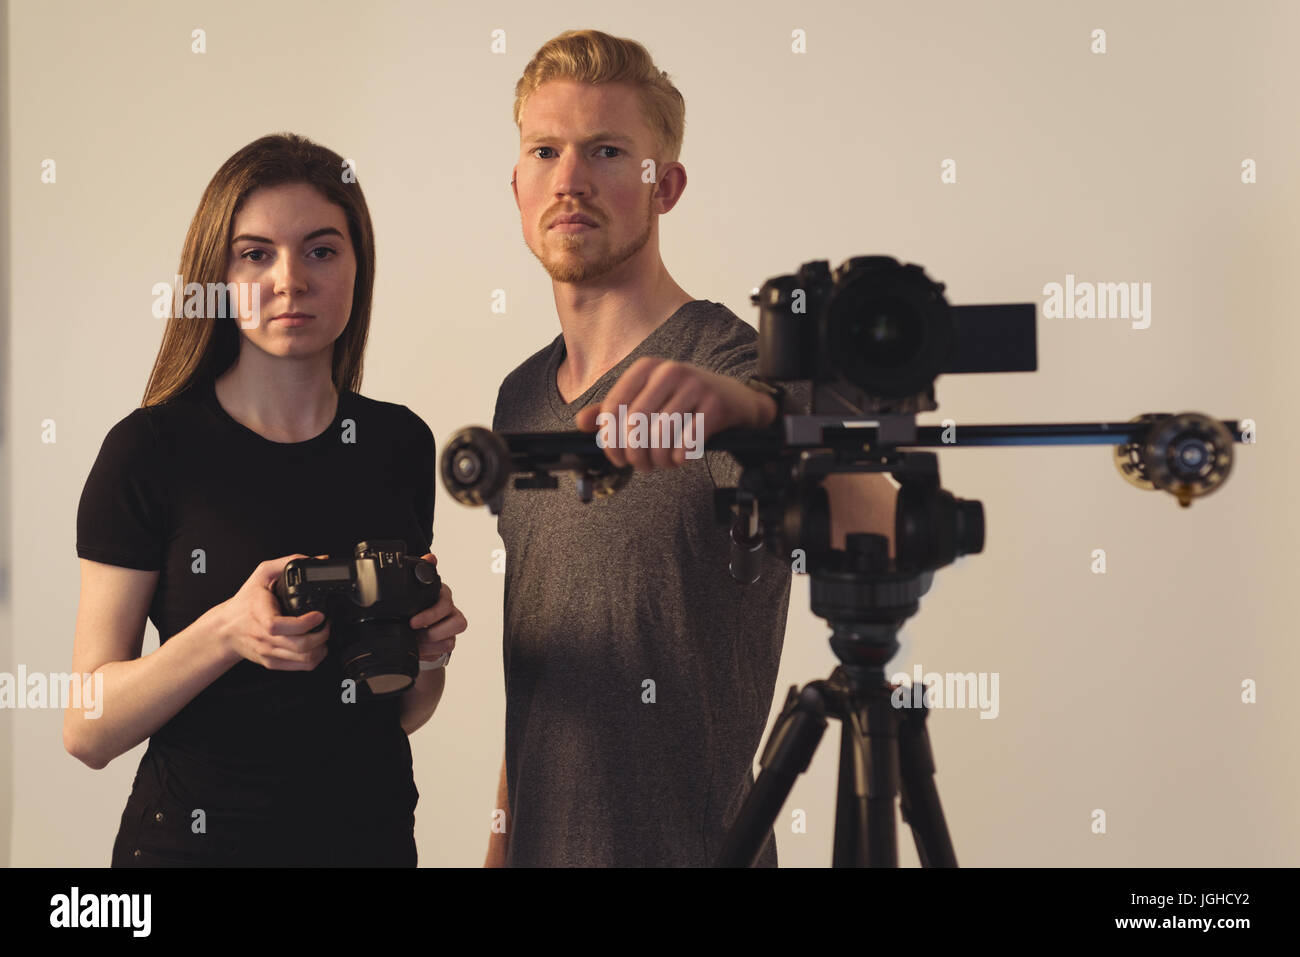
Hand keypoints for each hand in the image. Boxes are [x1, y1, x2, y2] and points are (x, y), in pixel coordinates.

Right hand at [218, 554, 330, 670]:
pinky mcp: (273, 662)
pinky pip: (301, 667)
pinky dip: (316, 658)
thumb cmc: (245, 602)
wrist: (226, 628)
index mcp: (260, 615)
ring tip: (323, 633)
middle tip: (326, 623)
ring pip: (305, 659)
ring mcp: (269, 652)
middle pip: (300, 646)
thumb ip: (287, 562)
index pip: (279, 626)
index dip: (304, 623)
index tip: (319, 614)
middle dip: (322, 634)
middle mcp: (265, 637)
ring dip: (322, 647)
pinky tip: (317, 646)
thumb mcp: (262, 574)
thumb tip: (316, 560)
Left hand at [408, 553, 467, 663]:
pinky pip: (445, 650)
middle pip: (456, 623)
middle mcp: (451, 611)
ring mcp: (451, 628)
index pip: (445, 603)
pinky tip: (420, 649)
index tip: (413, 622)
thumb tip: (431, 557)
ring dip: (431, 644)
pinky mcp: (448, 641)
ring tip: (416, 642)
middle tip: (414, 633)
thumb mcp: (415, 587)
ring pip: (452, 640)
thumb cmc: (418, 602)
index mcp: (443, 596)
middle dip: (432, 632)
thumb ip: (421, 570)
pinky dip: (431, 652)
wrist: (416, 621)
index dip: (430, 615)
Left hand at [572, 357, 776, 470]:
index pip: (614, 408)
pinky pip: (687, 442)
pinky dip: (680, 458)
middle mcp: (668, 371)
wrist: (736, 398)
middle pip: (635, 426)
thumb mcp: (648, 399)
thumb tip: (581, 422)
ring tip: (663, 463)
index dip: (611, 441)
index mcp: (645, 368)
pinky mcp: (715, 404)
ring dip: (659, 460)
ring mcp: (694, 385)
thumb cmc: (685, 402)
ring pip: (660, 437)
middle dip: (635, 456)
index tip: (617, 459)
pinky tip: (681, 457)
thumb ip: (614, 411)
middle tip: (642, 466)